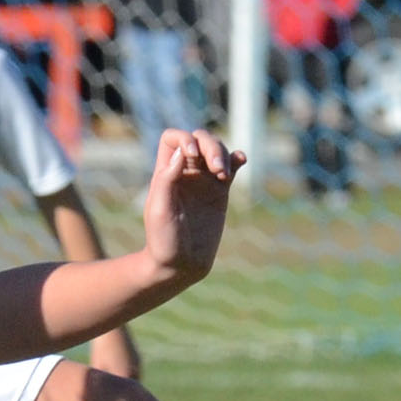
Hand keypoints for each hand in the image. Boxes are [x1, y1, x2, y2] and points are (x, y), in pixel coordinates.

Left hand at [141, 129, 242, 282]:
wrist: (181, 263)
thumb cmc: (164, 240)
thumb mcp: (159, 210)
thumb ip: (167, 179)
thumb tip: (182, 151)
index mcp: (165, 172)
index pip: (173, 138)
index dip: (183, 137)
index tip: (191, 154)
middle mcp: (185, 172)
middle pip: (199, 139)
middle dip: (211, 145)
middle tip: (217, 170)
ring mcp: (204, 180)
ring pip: (217, 150)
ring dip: (224, 153)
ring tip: (224, 175)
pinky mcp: (220, 192)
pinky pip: (231, 167)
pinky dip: (237, 158)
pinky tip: (241, 161)